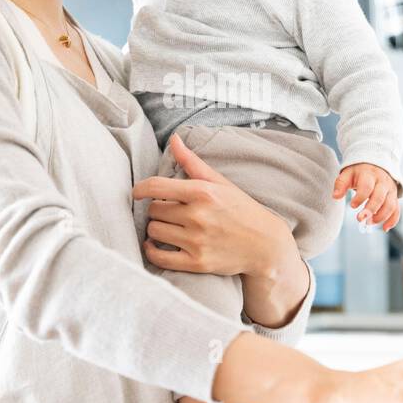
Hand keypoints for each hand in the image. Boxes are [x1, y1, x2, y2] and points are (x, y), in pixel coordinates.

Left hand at [131, 132, 293, 277]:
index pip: (156, 186)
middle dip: (158, 209)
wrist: (265, 245)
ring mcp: (196, 241)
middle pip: (154, 210)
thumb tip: (174, 139)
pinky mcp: (196, 263)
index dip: (140, 189)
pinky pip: (159, 257)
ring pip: (154, 231)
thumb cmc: (241, 210)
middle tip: (169, 212)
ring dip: (156, 229)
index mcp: (202, 192)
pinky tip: (154, 245)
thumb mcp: (220, 182)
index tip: (137, 193)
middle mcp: (197, 216)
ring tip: (168, 227)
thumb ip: (192, 162)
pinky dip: (151, 251)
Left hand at [332, 163, 399, 231]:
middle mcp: (382, 182)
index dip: (360, 197)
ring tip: (369, 223)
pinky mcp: (394, 197)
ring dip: (381, 216)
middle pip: (380, 197)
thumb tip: (335, 196)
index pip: (367, 186)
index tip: (352, 206)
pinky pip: (397, 210)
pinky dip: (392, 220)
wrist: (375, 164)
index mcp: (369, 174)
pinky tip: (384, 228)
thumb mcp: (347, 174)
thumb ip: (340, 184)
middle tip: (360, 219)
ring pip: (390, 205)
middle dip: (371, 209)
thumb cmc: (358, 172)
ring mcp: (390, 190)